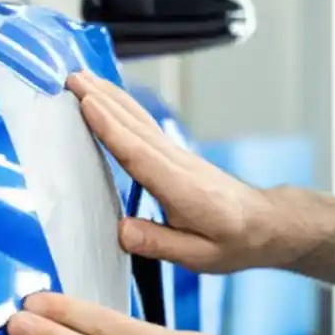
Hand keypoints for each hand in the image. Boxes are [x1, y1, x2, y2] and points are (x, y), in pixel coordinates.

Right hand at [66, 71, 288, 272]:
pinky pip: (142, 124)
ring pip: (137, 120)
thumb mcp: (199, 257)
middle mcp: (176, 164)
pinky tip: (107, 96)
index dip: (111, 129)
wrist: (264, 224)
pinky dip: (121, 105)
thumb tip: (121, 231)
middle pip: (133, 127)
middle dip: (100, 100)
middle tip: (70, 77)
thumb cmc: (233, 242)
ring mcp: (175, 155)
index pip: (139, 155)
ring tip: (81, 77)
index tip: (87, 103)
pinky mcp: (173, 154)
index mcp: (181, 189)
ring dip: (108, 96)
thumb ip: (159, 243)